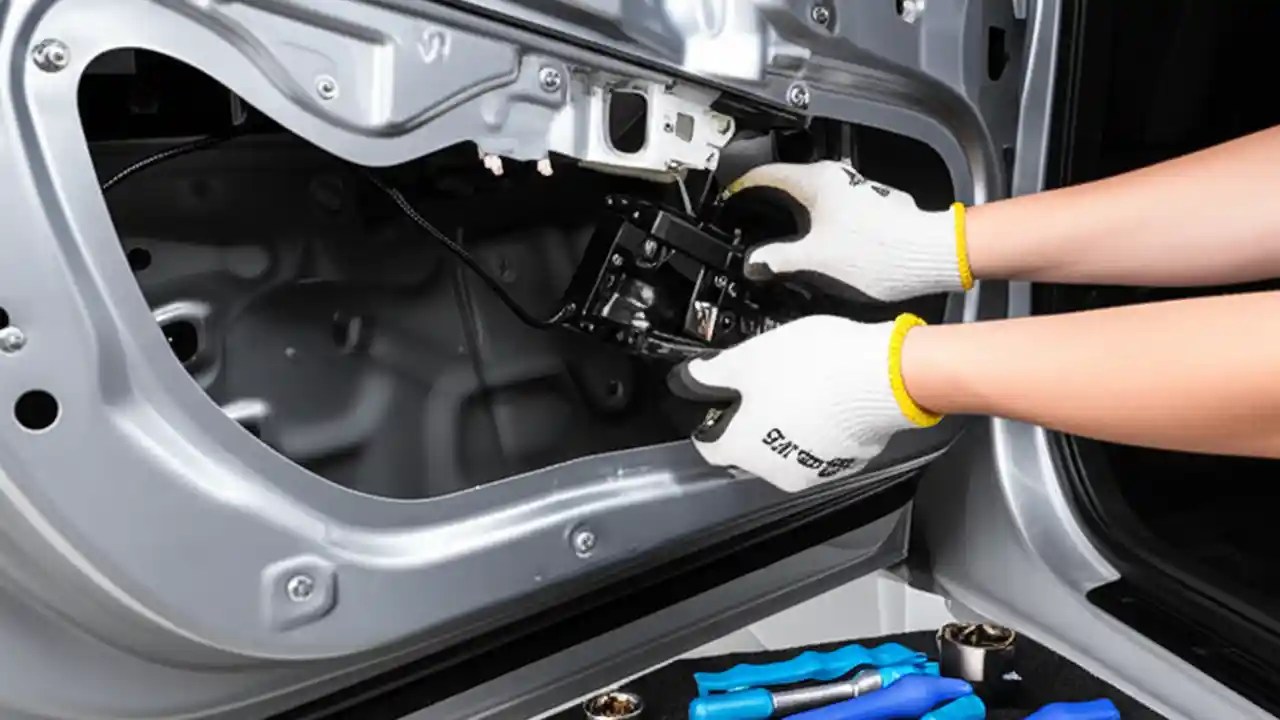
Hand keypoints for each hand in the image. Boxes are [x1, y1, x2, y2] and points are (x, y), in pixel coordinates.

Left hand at [668, 314, 940, 492]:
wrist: (884, 376)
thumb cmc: (813, 368)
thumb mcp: (749, 357)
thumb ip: (714, 372)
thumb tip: (694, 377)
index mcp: (744, 448)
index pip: (711, 447)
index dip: (710, 422)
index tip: (719, 401)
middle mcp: (776, 471)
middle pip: (750, 449)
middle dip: (752, 420)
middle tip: (764, 383)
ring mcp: (815, 470)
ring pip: (786, 449)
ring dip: (786, 424)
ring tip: (798, 385)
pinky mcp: (847, 464)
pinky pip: (820, 447)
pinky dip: (817, 428)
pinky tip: (826, 397)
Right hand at [725, 161, 970, 301]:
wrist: (932, 256)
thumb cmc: (881, 252)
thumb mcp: (815, 262)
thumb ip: (777, 260)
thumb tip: (756, 261)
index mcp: (818, 182)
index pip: (765, 174)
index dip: (741, 188)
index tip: (729, 197)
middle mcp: (838, 180)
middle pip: (789, 187)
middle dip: (768, 206)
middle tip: (749, 222)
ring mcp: (857, 193)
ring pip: (814, 202)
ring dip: (797, 218)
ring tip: (781, 242)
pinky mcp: (872, 210)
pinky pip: (833, 214)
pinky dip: (820, 227)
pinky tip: (818, 250)